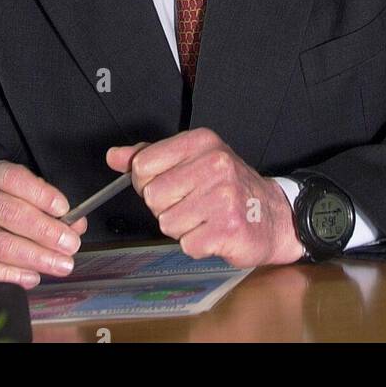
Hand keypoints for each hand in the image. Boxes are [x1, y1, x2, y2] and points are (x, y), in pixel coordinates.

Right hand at [0, 160, 87, 288]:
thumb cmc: (0, 213)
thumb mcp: (22, 198)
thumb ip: (49, 209)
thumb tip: (76, 225)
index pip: (14, 178)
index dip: (41, 193)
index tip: (64, 210)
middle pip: (10, 213)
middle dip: (46, 231)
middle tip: (70, 244)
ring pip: (0, 244)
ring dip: (36, 257)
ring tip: (60, 264)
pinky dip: (12, 276)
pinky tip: (32, 277)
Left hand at [106, 128, 303, 266]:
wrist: (272, 214)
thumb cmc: (228, 187)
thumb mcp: (191, 160)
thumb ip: (150, 157)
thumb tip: (114, 156)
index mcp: (201, 142)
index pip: (143, 164)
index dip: (148, 182)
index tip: (169, 185)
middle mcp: (214, 164)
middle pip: (153, 196)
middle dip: (166, 207)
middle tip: (193, 204)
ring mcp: (223, 196)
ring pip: (167, 223)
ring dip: (183, 228)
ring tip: (205, 218)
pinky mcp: (228, 228)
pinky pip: (187, 244)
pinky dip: (198, 244)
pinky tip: (214, 232)